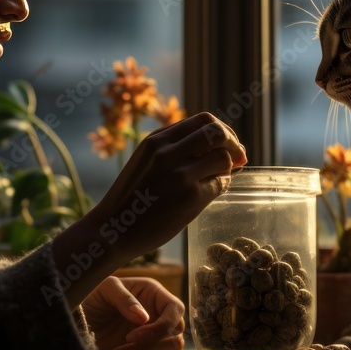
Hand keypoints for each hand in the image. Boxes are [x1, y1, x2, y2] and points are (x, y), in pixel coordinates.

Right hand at [50, 112, 244, 309]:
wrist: (113, 230)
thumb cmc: (131, 199)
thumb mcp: (145, 162)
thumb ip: (173, 149)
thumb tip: (215, 145)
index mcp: (156, 140)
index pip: (203, 120)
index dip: (222, 130)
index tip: (227, 144)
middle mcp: (167, 152)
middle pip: (218, 132)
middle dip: (234, 144)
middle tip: (237, 158)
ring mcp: (180, 174)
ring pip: (224, 157)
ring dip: (228, 168)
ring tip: (218, 179)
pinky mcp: (190, 197)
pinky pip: (221, 183)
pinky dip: (222, 186)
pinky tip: (211, 193)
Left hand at [81, 276, 185, 349]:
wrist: (77, 318)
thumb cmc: (92, 296)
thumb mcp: (106, 289)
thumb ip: (124, 299)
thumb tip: (144, 318)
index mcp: (153, 293)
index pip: (175, 308)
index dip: (163, 324)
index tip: (136, 334)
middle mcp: (157, 311)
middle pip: (178, 330)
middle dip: (155, 340)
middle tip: (127, 341)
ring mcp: (153, 331)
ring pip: (171, 346)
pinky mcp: (145, 347)